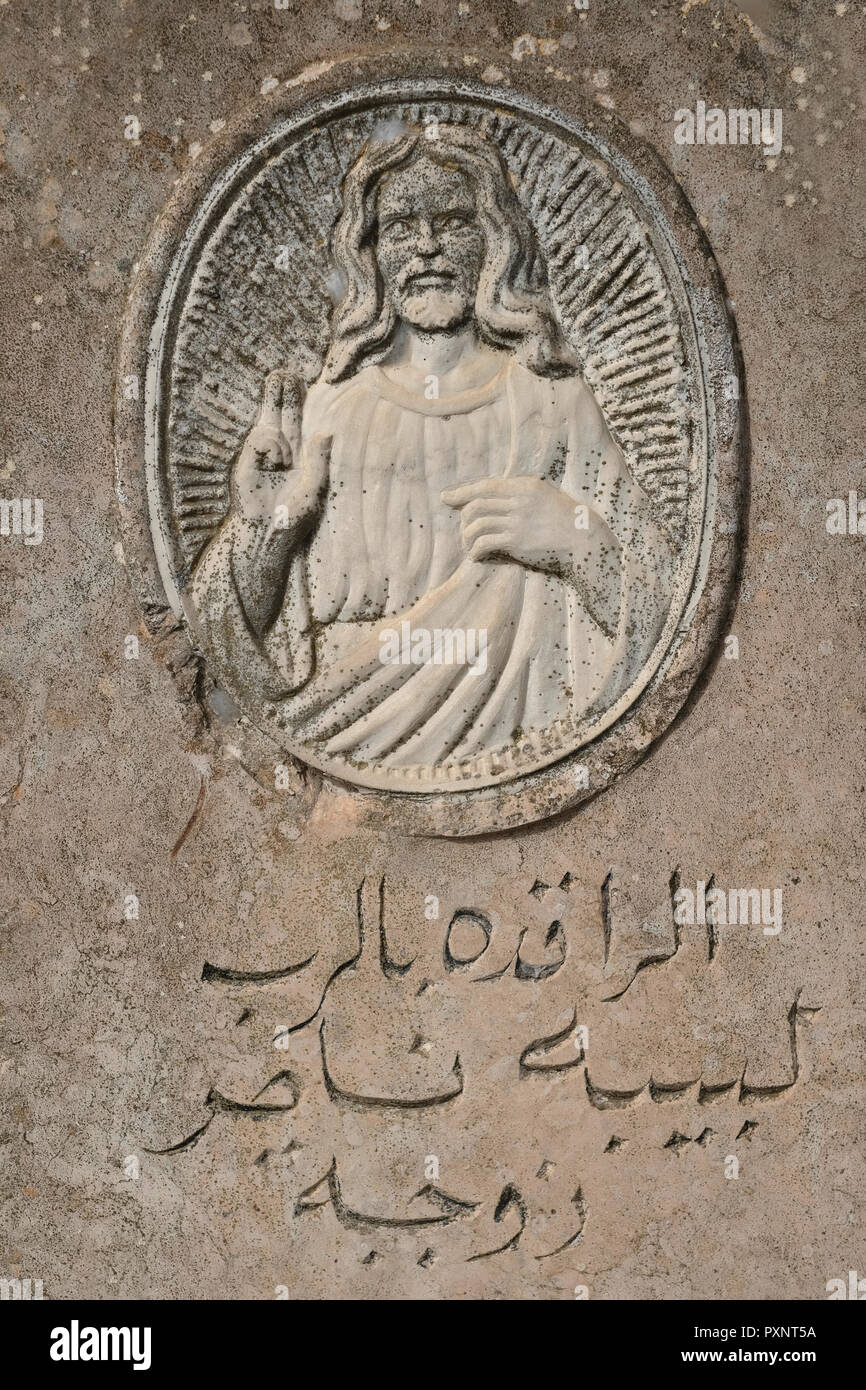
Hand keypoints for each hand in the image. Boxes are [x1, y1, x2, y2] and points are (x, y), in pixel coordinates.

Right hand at [233, 369, 329, 528]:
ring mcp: (262, 454)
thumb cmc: (292, 517)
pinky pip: (263, 435)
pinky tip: (278, 462)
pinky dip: (274, 445)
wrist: (266, 533)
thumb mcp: (315, 489)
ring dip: (279, 430)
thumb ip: (320, 461)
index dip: (297, 401)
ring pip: (270, 420)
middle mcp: (280, 451)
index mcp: (298, 456)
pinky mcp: (247, 458)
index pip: (298, 421)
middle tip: (282, 372)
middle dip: (280, 392)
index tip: (299, 379)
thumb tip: (325, 432)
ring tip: (284, 461)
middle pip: (280, 413)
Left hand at [442, 476, 581, 569]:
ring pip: (477, 524)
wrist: (582, 538)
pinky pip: (485, 542)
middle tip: (463, 530)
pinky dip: (475, 550)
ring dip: (467, 536)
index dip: (463, 492)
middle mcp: (518, 499)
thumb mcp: (543, 495)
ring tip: (469, 545)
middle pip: (477, 504)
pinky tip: (476, 556)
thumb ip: (520, 493)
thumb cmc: (563, 519)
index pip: (486, 486)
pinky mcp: (517, 541)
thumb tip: (493, 498)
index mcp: (524, 485)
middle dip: (463, 518)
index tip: (446, 498)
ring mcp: (517, 520)